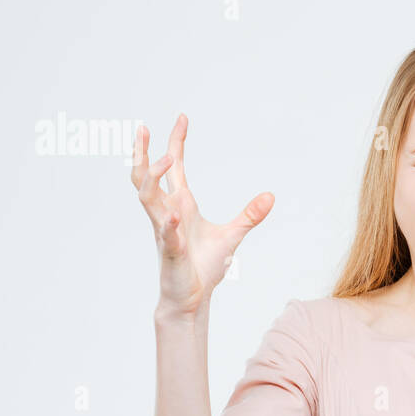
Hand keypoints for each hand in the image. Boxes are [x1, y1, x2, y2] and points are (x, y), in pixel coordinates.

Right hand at [130, 114, 274, 318]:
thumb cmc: (204, 266)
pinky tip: (175, 214)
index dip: (175, 142)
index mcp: (181, 205)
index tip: (182, 118)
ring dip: (152, 178)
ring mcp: (165, 231)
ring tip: (163, 158)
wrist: (192, 297)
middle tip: (143, 128)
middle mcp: (167, 213)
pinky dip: (169, 223)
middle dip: (143, 153)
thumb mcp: (232, 235)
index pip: (174, 168)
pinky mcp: (171, 251)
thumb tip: (270, 196)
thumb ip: (249, 215)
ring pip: (148, 199)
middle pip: (147, 177)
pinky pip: (166, 233)